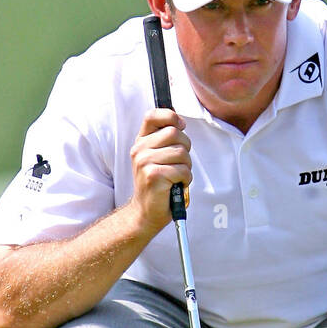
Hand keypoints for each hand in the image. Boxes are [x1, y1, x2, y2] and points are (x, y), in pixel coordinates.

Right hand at [129, 109, 191, 234]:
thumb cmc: (158, 184)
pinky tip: (176, 185)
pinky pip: (182, 170)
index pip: (153, 116)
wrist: (146, 212)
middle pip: (175, 133)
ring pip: (181, 153)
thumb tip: (180, 122)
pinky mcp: (154, 176)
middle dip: (185, 149)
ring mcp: (144, 162)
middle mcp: (139, 149)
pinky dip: (185, 179)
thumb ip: (166, 139)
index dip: (171, 117)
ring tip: (177, 176)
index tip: (180, 127)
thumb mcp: (158, 157)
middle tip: (179, 164)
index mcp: (141, 141)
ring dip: (186, 166)